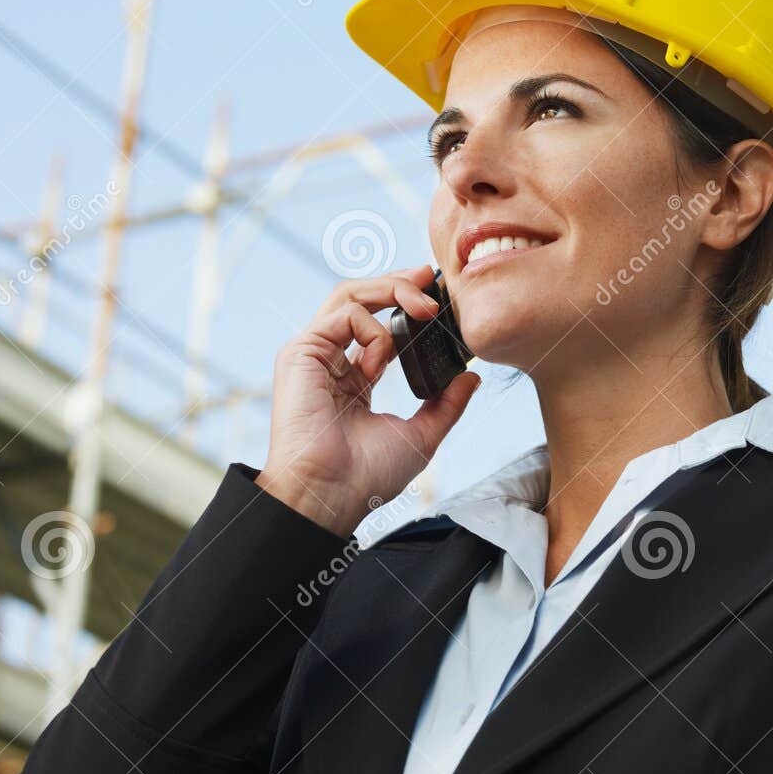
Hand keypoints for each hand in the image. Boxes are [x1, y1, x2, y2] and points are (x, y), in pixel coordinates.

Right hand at [255, 262, 480, 535]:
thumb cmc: (366, 477)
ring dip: (391, 291)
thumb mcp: (421, 435)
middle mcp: (330, 360)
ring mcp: (313, 354)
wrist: (331, 494)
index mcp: (353, 378)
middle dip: (399, 284)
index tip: (436, 296)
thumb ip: (445, 404)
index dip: (405, 305)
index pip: (379, 325)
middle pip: (362, 300)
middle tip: (431, 279)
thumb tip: (471, 377)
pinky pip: (343, 313)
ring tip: (423, 306)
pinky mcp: (301, 351)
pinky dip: (372, 328)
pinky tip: (382, 362)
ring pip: (349, 295)